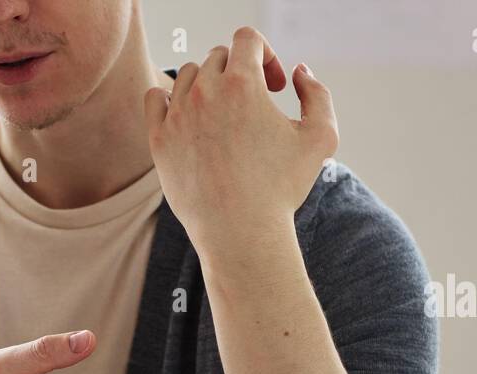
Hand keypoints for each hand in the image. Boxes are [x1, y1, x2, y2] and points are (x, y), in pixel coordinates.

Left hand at [144, 27, 337, 251]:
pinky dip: (170, 98)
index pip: (247, 38)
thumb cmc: (282, 189)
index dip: (266, 55)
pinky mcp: (158, 140)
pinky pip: (154, 98)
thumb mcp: (322, 137)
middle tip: (254, 107)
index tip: (274, 87)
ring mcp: (177, 115)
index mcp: (242, 84)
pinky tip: (188, 118)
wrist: (239, 232)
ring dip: (208, 85)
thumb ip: (317, 94)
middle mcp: (204, 92)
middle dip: (239, 73)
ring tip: (224, 115)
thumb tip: (297, 72)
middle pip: (218, 57)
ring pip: (188, 75)